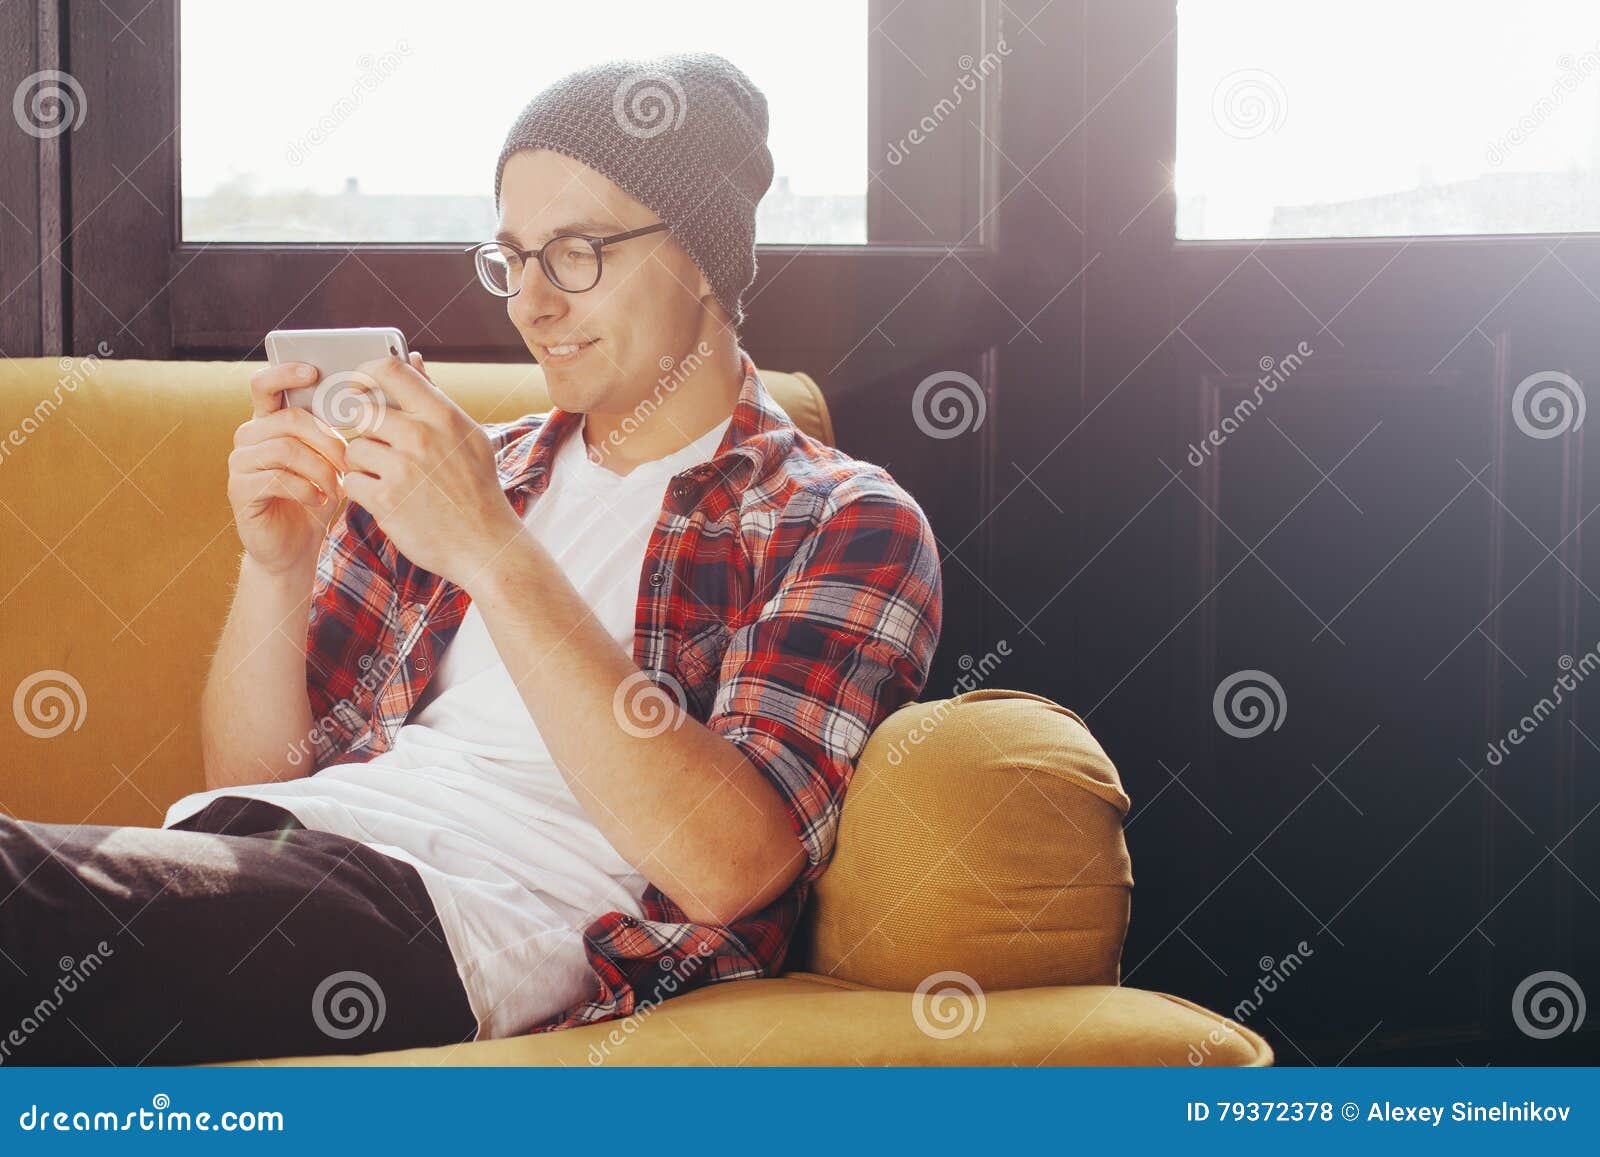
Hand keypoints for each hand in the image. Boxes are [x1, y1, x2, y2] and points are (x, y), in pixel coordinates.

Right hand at [228, 361, 349, 576]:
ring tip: (337, 488)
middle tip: (350, 463)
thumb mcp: (335, 462)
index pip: (266, 385)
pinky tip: (320, 501)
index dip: (285, 373)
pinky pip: (276, 478)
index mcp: (270, 422)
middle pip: (289, 419)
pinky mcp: (239, 490)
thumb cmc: (319, 496)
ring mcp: (240, 462)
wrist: (295, 546)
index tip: (313, 371)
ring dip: (321, 469)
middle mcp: (249, 436)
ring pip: (285, 448)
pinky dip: (306, 490)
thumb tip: (374, 396)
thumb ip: (342, 431)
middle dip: (328, 440)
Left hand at [341, 351, 524, 587]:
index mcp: (443, 416)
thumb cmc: (476, 488)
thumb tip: (413, 358)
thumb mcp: (466, 437)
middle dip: (365, 431)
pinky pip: (351, 481)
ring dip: (364, 465)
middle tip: (381, 449)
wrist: (485, 545)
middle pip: (363, 412)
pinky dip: (362, 491)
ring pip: (354, 449)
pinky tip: (385, 498)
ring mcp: (402, 469)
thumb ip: (435, 397)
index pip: (390, 370)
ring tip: (389, 479)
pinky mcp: (386, 500)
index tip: (359, 385)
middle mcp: (421, 436)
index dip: (365, 372)